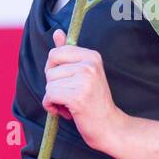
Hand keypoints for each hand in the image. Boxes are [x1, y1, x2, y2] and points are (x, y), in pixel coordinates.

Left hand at [43, 28, 123, 151]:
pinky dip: (52, 106)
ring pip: (49, 84)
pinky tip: (65, 111)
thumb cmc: (93, 101)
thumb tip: (57, 32)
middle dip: (53, 85)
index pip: (55, 53)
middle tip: (71, 94)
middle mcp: (90, 65)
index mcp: (92, 55)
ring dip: (54, 98)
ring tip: (71, 103)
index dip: (54, 70)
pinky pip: (50, 96)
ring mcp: (85, 80)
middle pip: (49, 69)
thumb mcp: (83, 73)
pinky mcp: (78, 97)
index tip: (68, 81)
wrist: (109, 126)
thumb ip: (68, 53)